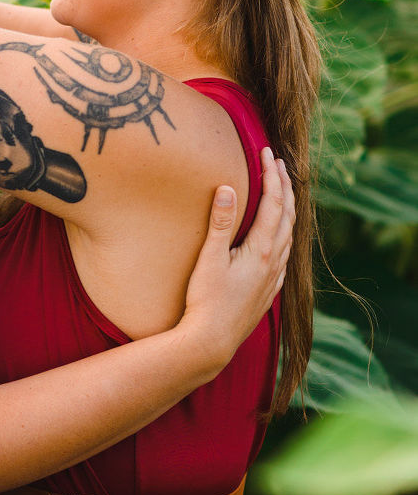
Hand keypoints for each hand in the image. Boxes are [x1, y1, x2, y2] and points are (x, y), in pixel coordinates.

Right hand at [179, 149, 293, 375]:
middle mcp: (274, 262)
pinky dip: (285, 233)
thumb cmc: (206, 301)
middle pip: (288, 215)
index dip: (272, 176)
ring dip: (287, 208)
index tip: (267, 153)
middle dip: (284, 186)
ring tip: (282, 191)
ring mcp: (273, 277)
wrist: (211, 342)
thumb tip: (226, 187)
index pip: (274, 203)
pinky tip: (279, 237)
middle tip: (278, 163)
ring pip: (289, 234)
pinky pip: (285, 253)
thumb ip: (219, 222)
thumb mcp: (209, 258)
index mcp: (262, 250)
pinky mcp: (268, 290)